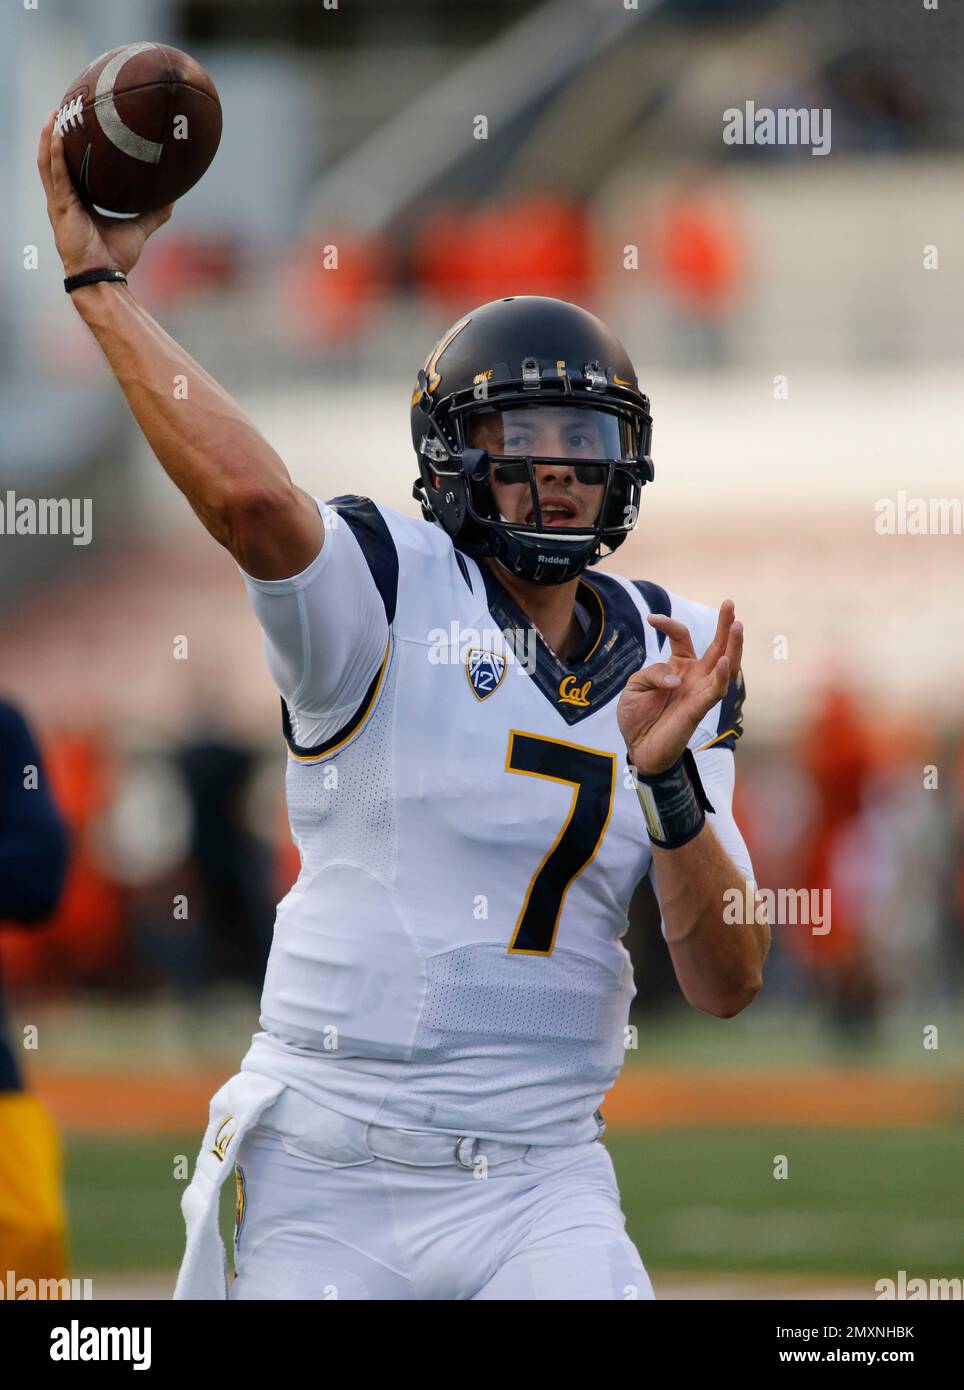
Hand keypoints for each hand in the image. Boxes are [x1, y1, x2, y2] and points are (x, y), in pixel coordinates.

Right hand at [37, 109, 173, 279]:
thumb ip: (153, 213)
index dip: (72, 149)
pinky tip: (56, 134)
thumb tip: (173, 197)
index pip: (71, 170)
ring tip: (56, 113)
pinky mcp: (60, 207)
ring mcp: (59, 203)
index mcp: (78, 203)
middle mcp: (64, 200)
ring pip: (48, 163)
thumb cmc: (115, 258)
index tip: (79, 127)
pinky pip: (55, 174)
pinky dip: (54, 153)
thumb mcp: (138, 228)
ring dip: (48, 137)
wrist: (103, 278)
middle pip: (55, 161)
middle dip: (56, 135)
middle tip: (64, 110)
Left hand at [617, 600, 742, 774]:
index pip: (681, 636)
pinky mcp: (699, 709)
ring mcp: (699, 691)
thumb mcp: (635, 685)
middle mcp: (694, 676)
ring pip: (725, 665)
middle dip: (725, 625)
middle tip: (729, 603)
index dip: (668, 624)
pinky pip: (716, 690)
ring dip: (733, 646)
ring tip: (737, 625)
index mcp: (679, 666)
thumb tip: (677, 678)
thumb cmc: (637, 716)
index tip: (651, 619)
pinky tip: (725, 660)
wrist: (638, 747)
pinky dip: (722, 676)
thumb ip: (653, 673)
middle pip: (716, 646)